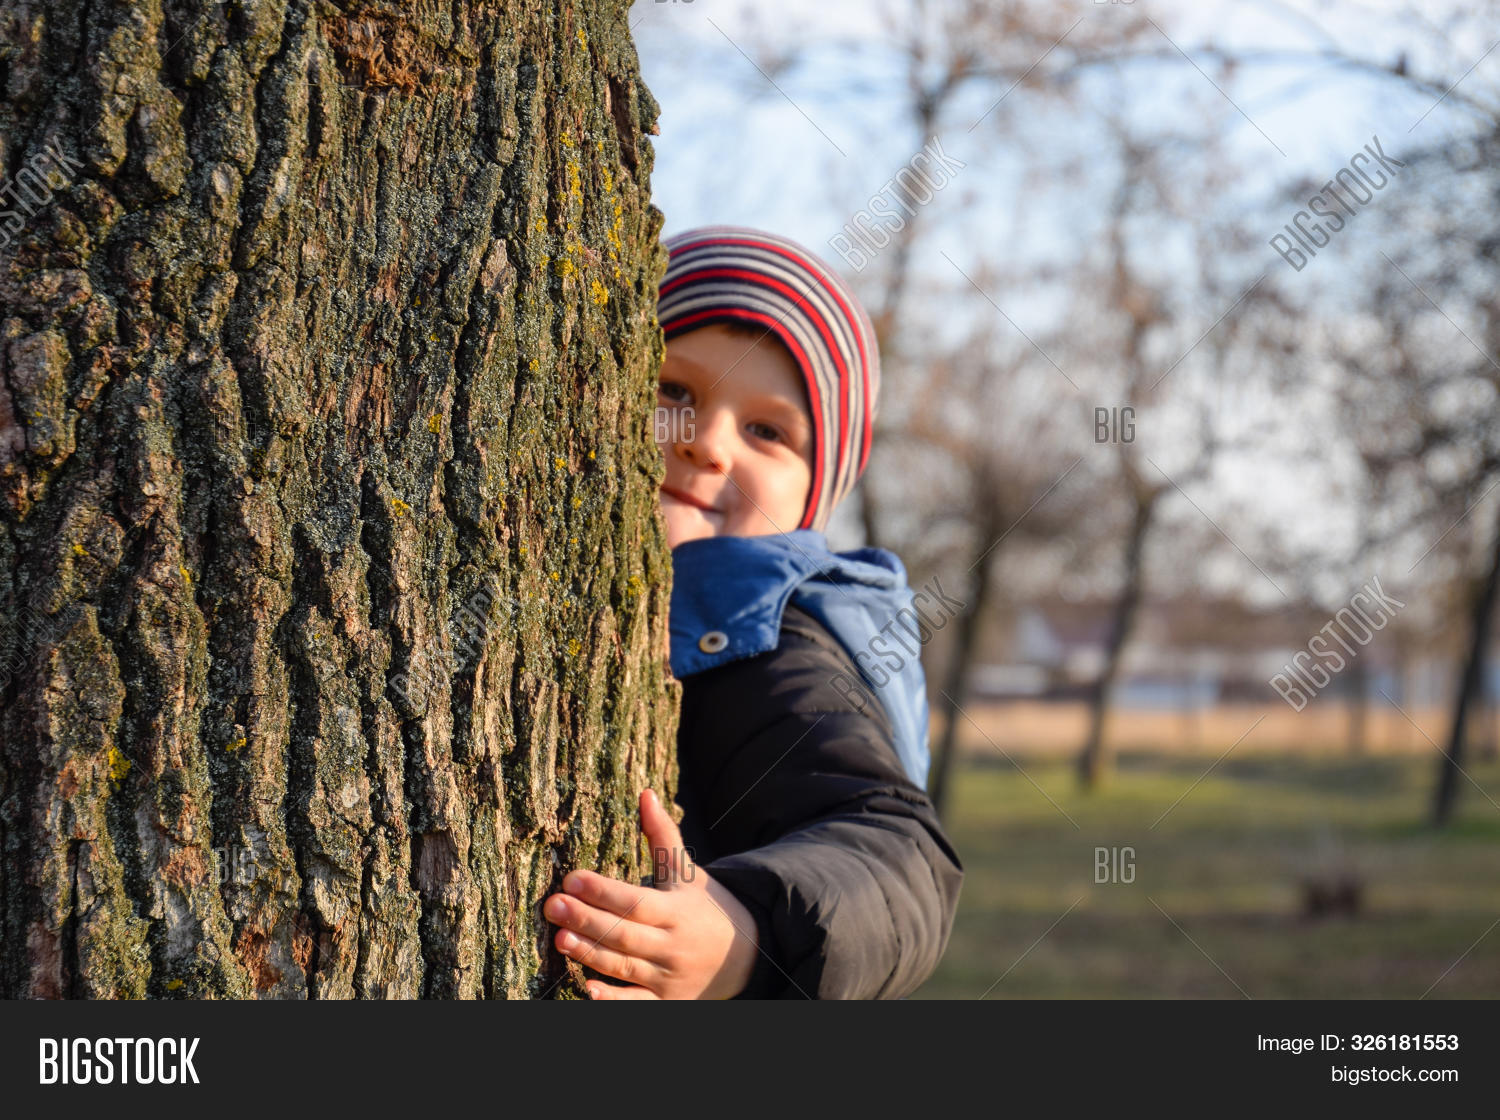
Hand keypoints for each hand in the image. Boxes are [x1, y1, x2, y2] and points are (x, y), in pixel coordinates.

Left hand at [544, 789, 759, 999]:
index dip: (603, 891)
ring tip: (560, 938)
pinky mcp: (664, 1002)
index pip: (635, 900)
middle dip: (587, 919)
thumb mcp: (687, 873)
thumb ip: (662, 836)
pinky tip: (587, 991)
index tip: (570, 878)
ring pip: (624, 966)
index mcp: (675, 910)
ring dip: (590, 954)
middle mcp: (671, 945)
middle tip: (552, 905)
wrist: (747, 956)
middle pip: (624, 933)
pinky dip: (614, 1000)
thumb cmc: (705, 907)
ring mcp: (667, 977)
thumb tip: (645, 793)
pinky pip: (637, 1004)